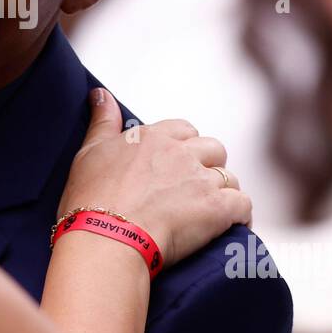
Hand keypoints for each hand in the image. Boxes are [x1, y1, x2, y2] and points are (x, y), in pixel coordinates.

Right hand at [58, 88, 252, 269]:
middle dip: (208, 165)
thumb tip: (101, 94)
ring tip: (209, 213)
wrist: (106, 239)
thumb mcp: (88, 153)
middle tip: (193, 188)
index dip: (184, 145)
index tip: (175, 163)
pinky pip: (243, 205)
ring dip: (223, 192)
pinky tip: (231, 226)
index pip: (183, 130)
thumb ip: (102, 122)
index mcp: (152, 138)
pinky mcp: (217, 208)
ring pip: (229, 178)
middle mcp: (180, 153)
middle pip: (213, 149)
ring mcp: (201, 180)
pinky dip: (241, 216)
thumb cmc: (91, 201)